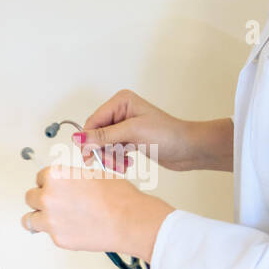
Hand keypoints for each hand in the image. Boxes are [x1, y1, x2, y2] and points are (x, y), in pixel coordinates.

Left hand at [22, 163, 173, 258]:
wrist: (129, 221)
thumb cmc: (119, 198)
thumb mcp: (94, 175)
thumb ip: (73, 178)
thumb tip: (69, 183)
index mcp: (55, 176)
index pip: (39, 177)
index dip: (48, 183)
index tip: (54, 187)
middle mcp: (48, 197)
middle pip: (30, 197)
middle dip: (41, 199)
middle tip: (53, 203)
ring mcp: (51, 220)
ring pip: (30, 219)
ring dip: (38, 217)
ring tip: (49, 219)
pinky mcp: (58, 239)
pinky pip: (49, 235)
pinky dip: (57, 232)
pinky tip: (71, 229)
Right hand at [73, 89, 199, 172]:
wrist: (189, 149)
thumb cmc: (167, 135)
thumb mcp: (132, 133)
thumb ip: (103, 136)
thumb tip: (78, 138)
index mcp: (121, 101)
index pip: (94, 121)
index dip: (89, 139)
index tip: (87, 156)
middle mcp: (122, 111)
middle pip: (97, 134)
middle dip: (102, 151)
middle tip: (110, 164)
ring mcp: (126, 126)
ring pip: (105, 145)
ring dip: (111, 158)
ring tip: (123, 166)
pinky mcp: (131, 139)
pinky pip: (115, 150)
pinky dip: (118, 159)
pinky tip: (128, 164)